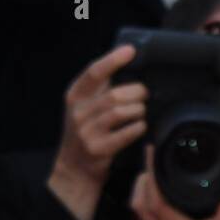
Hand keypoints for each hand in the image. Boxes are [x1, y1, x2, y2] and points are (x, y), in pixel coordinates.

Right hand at [47, 44, 146, 219]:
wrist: (74, 168)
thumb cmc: (85, 132)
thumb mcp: (84, 106)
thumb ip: (99, 88)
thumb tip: (125, 63)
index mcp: (75, 96)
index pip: (94, 71)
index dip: (113, 59)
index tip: (130, 50)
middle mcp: (78, 112)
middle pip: (114, 94)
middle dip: (136, 92)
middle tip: (145, 94)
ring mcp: (87, 132)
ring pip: (122, 112)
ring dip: (139, 110)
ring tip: (142, 111)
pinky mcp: (98, 149)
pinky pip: (127, 133)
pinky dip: (138, 128)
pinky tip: (140, 127)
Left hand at [129, 146, 219, 219]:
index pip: (155, 198)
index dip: (150, 174)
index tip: (151, 154)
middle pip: (139, 202)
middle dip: (142, 178)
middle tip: (151, 161)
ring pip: (137, 212)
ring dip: (140, 191)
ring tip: (150, 175)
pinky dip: (143, 206)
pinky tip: (152, 197)